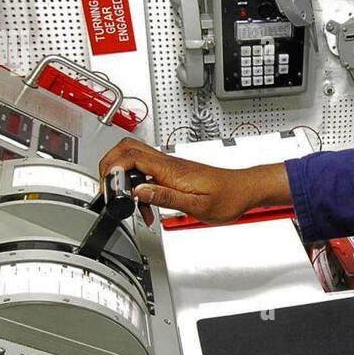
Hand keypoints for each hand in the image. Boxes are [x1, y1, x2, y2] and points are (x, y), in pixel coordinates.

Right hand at [98, 138, 291, 225]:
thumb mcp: (196, 206)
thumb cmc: (227, 198)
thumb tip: (139, 191)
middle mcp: (168, 164)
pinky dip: (139, 186)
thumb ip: (165, 197)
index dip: (113, 168)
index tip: (110, 188)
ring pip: (135, 159)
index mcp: (171, 170)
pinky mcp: (173, 173)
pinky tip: (146, 205)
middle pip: (127, 148)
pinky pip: (147, 172)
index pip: (131, 156)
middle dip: (110, 166)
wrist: (244, 191)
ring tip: (130, 204)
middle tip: (109, 188)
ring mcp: (170, 166)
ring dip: (124, 179)